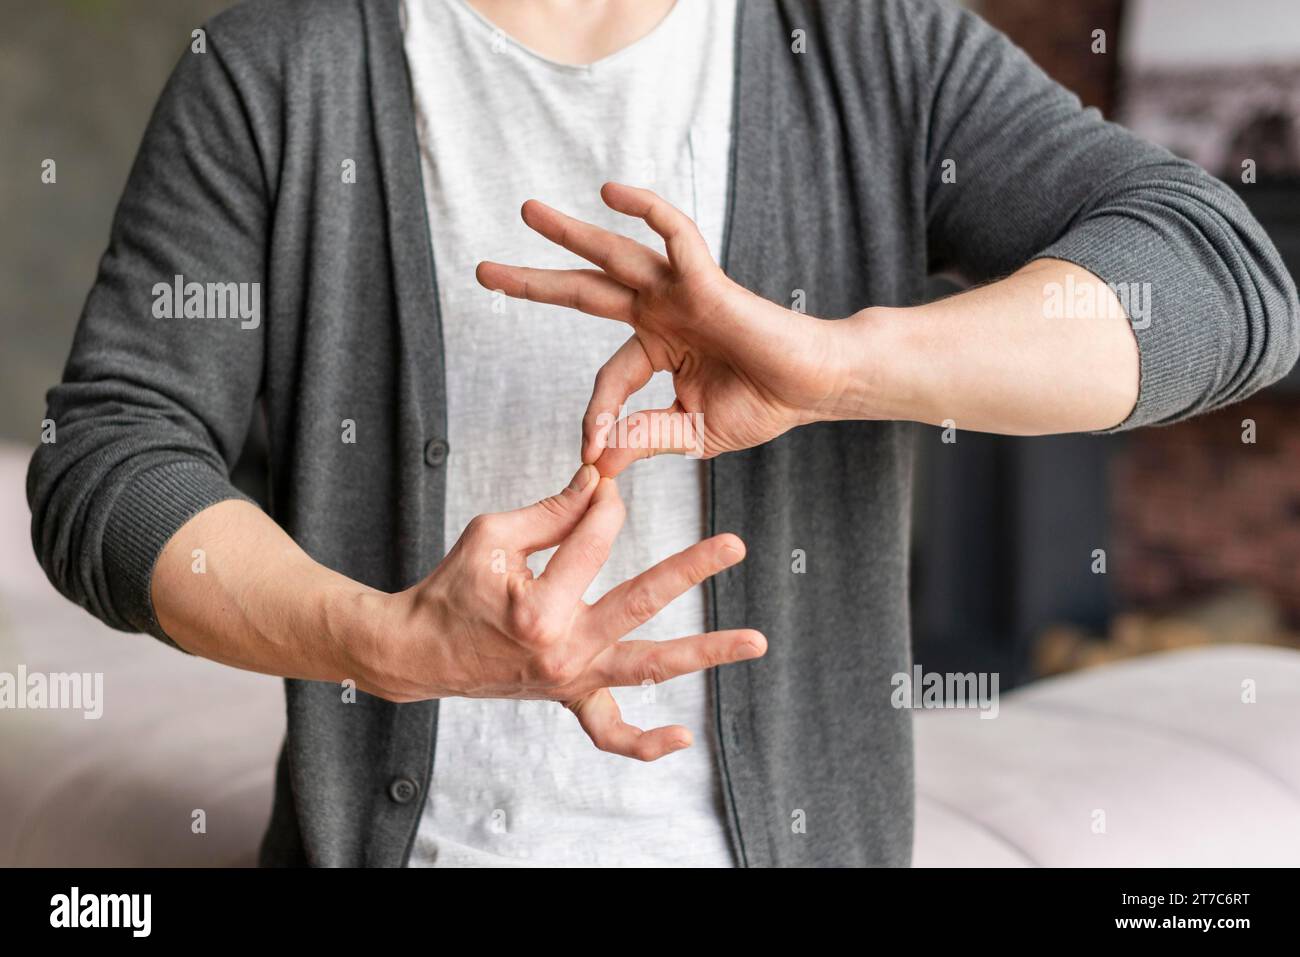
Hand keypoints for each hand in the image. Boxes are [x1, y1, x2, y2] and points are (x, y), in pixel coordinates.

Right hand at [363, 465, 766, 760]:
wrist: (418, 652)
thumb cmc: (452, 588)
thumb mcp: (493, 536)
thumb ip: (554, 511)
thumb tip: (602, 483)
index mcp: (538, 606)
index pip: (594, 538)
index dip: (600, 502)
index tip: (601, 484)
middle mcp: (561, 648)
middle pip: (639, 601)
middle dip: (691, 568)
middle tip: (735, 544)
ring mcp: (569, 679)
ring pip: (647, 666)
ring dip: (705, 652)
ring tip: (757, 641)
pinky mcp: (568, 697)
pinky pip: (608, 730)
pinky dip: (644, 742)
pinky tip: (682, 738)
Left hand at [476, 182, 855, 476]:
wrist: (813, 388)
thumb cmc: (762, 404)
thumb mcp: (690, 433)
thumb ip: (642, 439)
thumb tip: (596, 463)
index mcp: (658, 348)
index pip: (608, 380)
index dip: (598, 417)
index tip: (594, 453)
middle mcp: (661, 313)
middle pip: (585, 293)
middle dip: (534, 283)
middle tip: (483, 271)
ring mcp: (681, 292)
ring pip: (614, 256)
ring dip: (569, 234)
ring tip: (526, 211)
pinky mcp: (707, 280)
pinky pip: (674, 235)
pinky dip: (645, 210)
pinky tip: (611, 193)